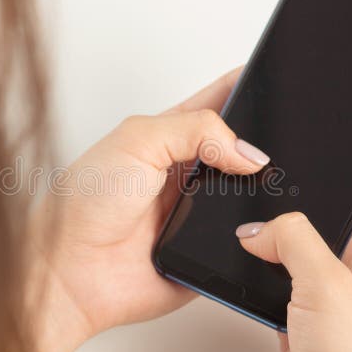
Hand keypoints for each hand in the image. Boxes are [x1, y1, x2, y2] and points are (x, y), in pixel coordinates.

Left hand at [27, 68, 271, 351]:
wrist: (72, 272)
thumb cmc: (85, 204)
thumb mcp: (137, 141)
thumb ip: (196, 130)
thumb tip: (249, 151)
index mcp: (171, 135)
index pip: (222, 100)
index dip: (250, 87)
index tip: (278, 79)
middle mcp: (189, 171)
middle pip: (245, 148)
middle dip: (265, 143)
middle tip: (279, 141)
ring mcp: (202, 212)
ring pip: (255, 194)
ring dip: (265, 190)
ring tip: (268, 184)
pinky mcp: (211, 251)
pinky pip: (250, 240)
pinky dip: (261, 233)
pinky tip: (262, 227)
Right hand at [236, 152, 351, 351]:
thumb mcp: (326, 286)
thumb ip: (292, 240)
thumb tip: (259, 226)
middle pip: (339, 202)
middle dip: (313, 179)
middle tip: (289, 155)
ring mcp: (327, 285)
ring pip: (302, 234)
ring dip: (280, 221)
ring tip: (258, 202)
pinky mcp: (300, 306)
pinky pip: (279, 266)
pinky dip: (261, 255)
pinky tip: (245, 251)